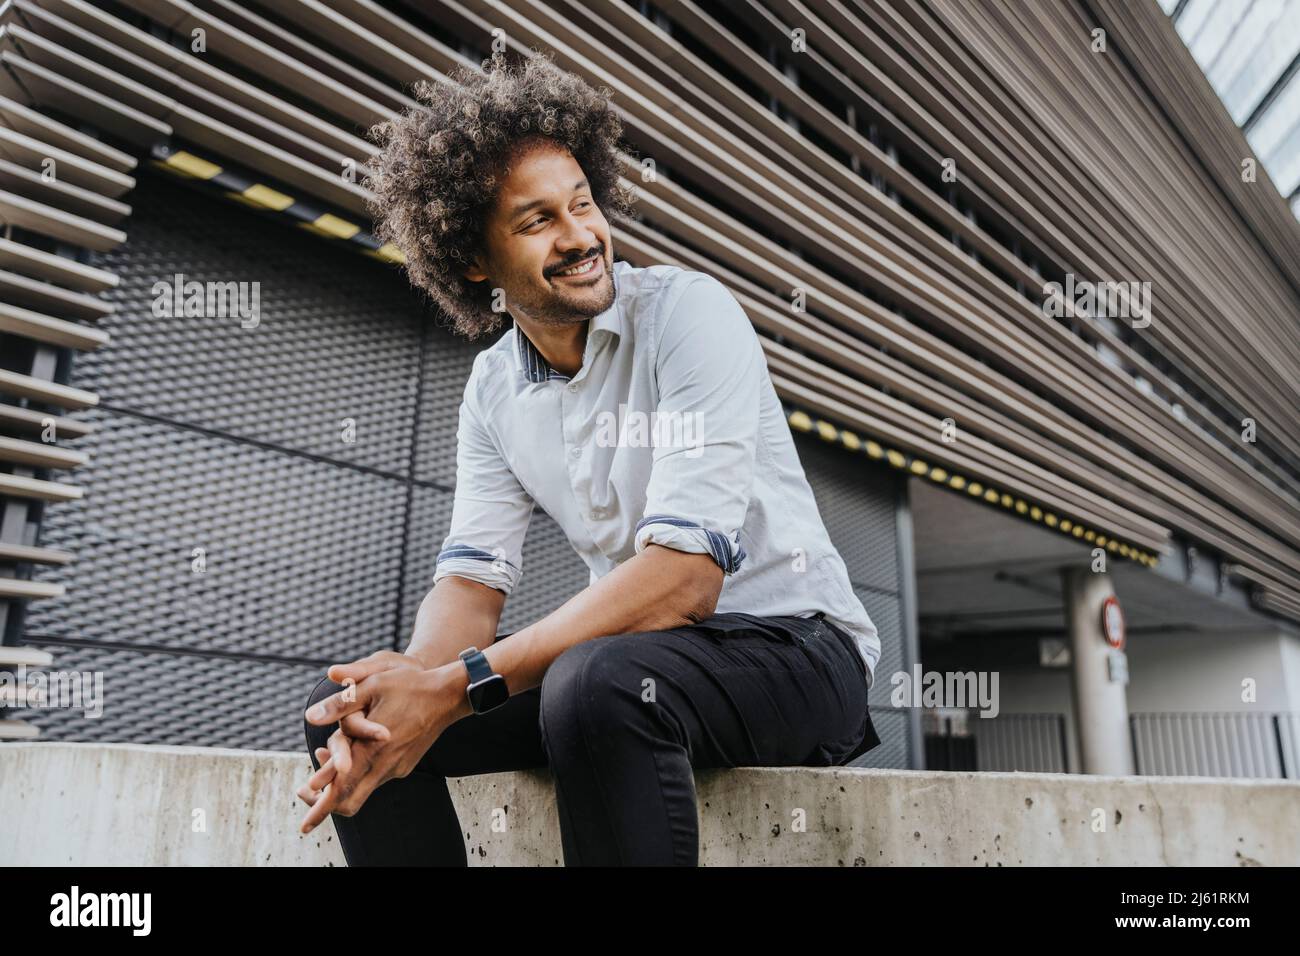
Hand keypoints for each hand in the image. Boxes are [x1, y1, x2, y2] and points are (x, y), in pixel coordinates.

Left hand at [297, 650, 436, 816]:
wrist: (448, 696)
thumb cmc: (409, 686)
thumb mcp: (372, 686)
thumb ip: (339, 704)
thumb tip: (310, 716)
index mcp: (371, 749)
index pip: (340, 790)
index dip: (318, 806)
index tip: (303, 816)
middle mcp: (384, 765)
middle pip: (349, 802)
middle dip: (325, 804)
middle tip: (306, 792)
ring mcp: (396, 768)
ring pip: (362, 790)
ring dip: (341, 782)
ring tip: (322, 757)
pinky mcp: (405, 765)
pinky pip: (376, 778)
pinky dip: (359, 772)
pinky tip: (352, 751)